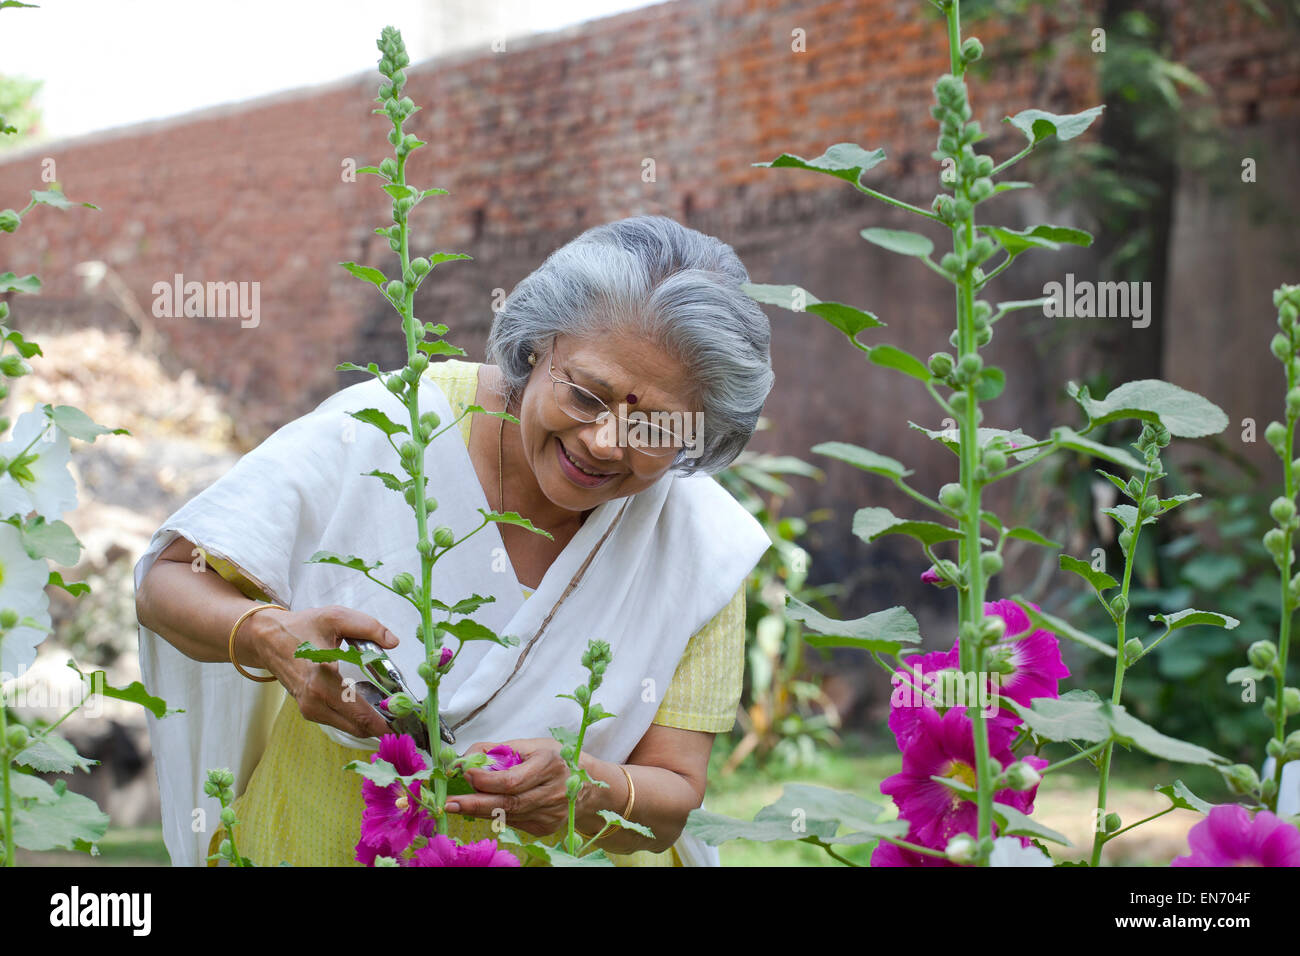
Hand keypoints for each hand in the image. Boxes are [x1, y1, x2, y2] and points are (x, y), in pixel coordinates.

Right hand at [251, 604, 399, 739]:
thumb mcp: (336, 617)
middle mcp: (314, 700)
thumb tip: (393, 642)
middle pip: (357, 726)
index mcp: (321, 679)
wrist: (267, 640)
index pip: (359, 712)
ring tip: (395, 715)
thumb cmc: (302, 628)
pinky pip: (339, 722)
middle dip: (384, 726)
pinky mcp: (308, 711)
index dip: (386, 720)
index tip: (407, 720)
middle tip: (408, 720)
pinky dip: (357, 720)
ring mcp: (310, 709)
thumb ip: (368, 626)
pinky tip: (374, 711)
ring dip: (371, 725)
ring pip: (349, 727)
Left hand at [446, 737, 571, 836]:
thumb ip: (499, 749)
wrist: (587, 783)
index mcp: (550, 765)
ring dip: (480, 811)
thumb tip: (466, 757)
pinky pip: (514, 821)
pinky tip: (483, 808)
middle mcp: (554, 792)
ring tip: (457, 806)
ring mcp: (551, 813)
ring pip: (508, 815)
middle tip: (449, 802)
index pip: (512, 780)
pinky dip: (496, 814)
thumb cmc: (555, 758)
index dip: (486, 781)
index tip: (465, 774)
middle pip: (508, 803)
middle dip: (475, 803)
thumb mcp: (532, 745)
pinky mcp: (546, 827)